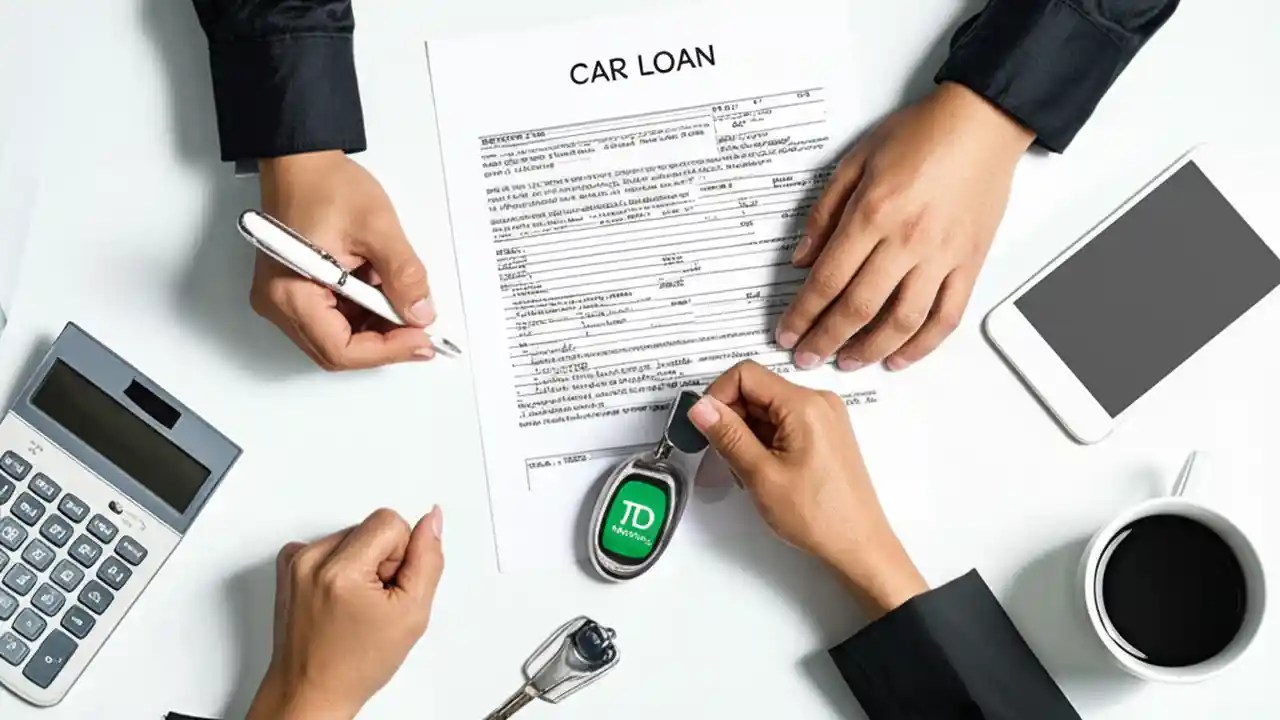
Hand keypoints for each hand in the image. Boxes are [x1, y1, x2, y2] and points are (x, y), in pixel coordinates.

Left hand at [247, 507, 445, 719]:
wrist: (310, 691)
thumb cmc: (355, 664)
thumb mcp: (411, 615)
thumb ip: (427, 560)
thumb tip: (431, 520)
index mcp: (341, 570)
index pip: (390, 522)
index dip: (401, 556)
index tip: (388, 590)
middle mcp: (311, 560)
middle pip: (371, 528)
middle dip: (382, 561)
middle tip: (374, 602)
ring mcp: (294, 562)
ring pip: (353, 537)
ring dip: (361, 565)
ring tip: (355, 605)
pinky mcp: (287, 566)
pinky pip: (328, 546)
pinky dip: (339, 567)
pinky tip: (338, 598)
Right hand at [253, 151, 436, 369]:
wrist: (302, 161)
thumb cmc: (326, 185)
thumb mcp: (377, 228)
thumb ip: (404, 275)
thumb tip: (421, 314)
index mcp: (290, 292)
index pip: (340, 349)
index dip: (386, 350)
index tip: (421, 341)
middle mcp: (278, 303)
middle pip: (336, 351)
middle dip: (383, 343)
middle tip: (421, 331)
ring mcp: (284, 299)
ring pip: (336, 338)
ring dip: (375, 329)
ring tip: (404, 305)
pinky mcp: (295, 291)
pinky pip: (332, 319)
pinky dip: (363, 315)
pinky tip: (384, 295)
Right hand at [688, 361, 925, 616]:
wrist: (858, 545)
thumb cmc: (816, 515)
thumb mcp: (761, 475)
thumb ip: (728, 435)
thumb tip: (699, 406)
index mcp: (804, 404)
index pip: (746, 374)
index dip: (718, 396)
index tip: (706, 427)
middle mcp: (818, 401)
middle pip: (757, 390)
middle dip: (732, 420)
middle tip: (726, 459)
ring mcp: (824, 417)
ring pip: (767, 410)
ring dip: (747, 435)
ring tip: (750, 474)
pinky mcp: (824, 434)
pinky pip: (783, 423)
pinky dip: (764, 442)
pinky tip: (764, 473)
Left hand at [777, 82, 1033, 371]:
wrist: (982, 121)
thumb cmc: (921, 134)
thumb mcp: (855, 160)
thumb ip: (825, 212)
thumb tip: (802, 258)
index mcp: (873, 213)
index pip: (828, 279)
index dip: (803, 314)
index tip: (787, 333)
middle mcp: (907, 240)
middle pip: (858, 307)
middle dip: (826, 340)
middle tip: (807, 356)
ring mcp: (942, 255)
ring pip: (902, 322)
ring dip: (869, 350)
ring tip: (846, 362)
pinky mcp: (970, 263)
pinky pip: (946, 316)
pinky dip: (922, 345)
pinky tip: (900, 358)